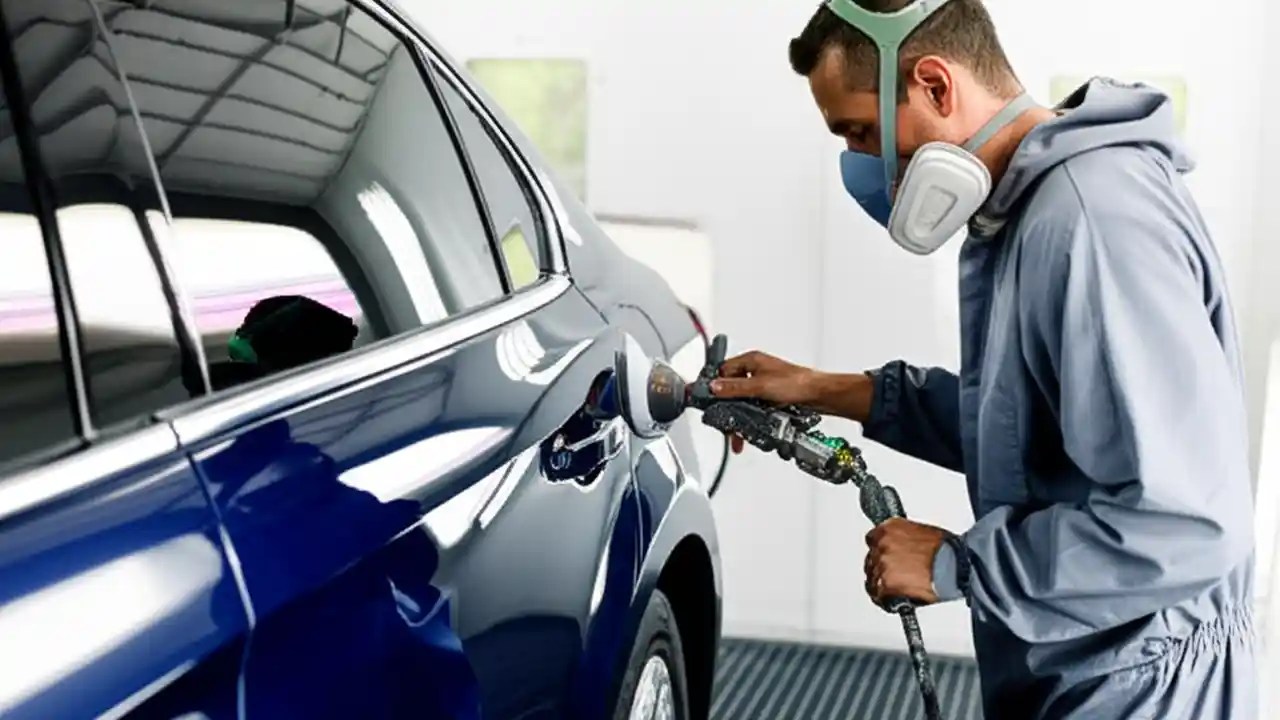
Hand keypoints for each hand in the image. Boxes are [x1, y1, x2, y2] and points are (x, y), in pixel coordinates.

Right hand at [710, 351, 824, 453]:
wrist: (819, 396)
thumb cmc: (797, 383)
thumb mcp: (760, 386)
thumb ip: (735, 388)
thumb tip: (715, 387)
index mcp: (751, 361)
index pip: (722, 371)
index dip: (714, 385)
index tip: (706, 399)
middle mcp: (755, 371)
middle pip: (730, 389)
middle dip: (726, 408)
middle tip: (724, 423)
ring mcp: (762, 385)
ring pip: (741, 402)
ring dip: (738, 418)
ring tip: (737, 435)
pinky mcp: (769, 398)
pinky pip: (752, 409)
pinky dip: (748, 420)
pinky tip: (748, 431)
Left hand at [864, 518, 947, 606]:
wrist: (954, 566)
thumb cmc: (947, 550)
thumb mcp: (923, 533)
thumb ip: (904, 539)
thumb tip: (902, 548)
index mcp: (891, 527)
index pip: (872, 539)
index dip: (879, 550)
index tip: (884, 556)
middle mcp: (883, 543)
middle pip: (871, 559)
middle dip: (881, 568)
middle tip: (895, 576)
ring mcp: (883, 563)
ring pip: (873, 578)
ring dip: (881, 584)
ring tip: (894, 591)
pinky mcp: (886, 583)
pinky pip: (877, 594)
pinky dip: (884, 599)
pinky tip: (892, 600)